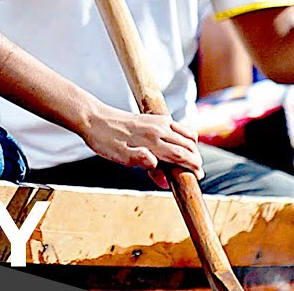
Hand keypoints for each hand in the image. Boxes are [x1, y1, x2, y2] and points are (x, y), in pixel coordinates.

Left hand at [81, 105, 203, 188]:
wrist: (94, 119)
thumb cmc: (105, 140)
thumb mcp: (118, 155)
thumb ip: (138, 160)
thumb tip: (156, 166)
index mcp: (151, 140)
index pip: (181, 154)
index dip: (193, 166)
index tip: (198, 176)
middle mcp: (159, 128)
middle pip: (188, 145)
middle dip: (195, 159)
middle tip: (195, 174)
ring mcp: (159, 121)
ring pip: (187, 134)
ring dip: (192, 148)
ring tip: (188, 162)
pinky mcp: (156, 118)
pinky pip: (179, 127)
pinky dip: (185, 138)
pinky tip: (177, 148)